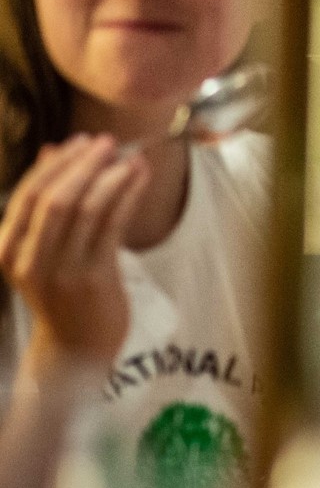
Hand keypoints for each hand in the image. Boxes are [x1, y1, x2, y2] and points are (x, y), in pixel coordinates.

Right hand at [0, 135, 146, 365]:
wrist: (76, 346)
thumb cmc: (61, 291)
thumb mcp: (41, 249)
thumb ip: (45, 203)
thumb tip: (53, 150)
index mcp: (7, 249)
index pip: (27, 196)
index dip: (56, 164)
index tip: (81, 140)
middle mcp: (29, 260)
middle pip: (55, 199)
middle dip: (83, 164)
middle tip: (108, 142)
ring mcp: (61, 271)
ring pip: (85, 210)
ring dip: (111, 176)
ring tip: (130, 157)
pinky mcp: (95, 278)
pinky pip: (112, 226)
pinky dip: (127, 195)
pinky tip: (139, 178)